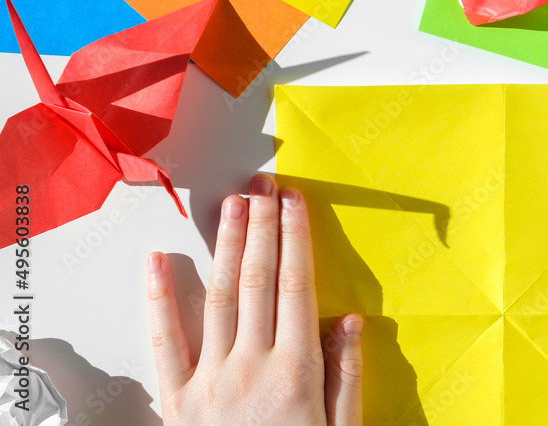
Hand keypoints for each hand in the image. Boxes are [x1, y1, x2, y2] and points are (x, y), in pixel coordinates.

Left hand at [145, 175, 362, 424]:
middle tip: (262, 187)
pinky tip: (158, 262)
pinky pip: (164, 343)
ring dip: (227, 246)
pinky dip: (158, 299)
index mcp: (297, 371)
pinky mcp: (177, 401)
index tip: (294, 202)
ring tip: (232, 206)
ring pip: (218, 297)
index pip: (297, 285)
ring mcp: (210, 381)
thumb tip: (349, 321)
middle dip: (262, 227)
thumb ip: (346, 376)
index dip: (296, 237)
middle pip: (258, 280)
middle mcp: (252, 366)